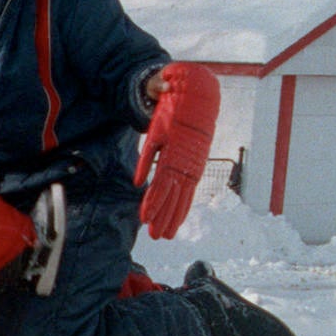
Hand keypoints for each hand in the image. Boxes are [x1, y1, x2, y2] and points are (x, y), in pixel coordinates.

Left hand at [134, 63, 219, 238]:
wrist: (197, 98)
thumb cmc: (172, 114)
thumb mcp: (155, 132)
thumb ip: (146, 158)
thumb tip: (138, 182)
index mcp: (173, 155)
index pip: (161, 185)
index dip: (153, 203)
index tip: (145, 219)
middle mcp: (185, 164)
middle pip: (173, 197)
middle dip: (163, 217)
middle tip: (156, 236)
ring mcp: (193, 166)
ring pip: (183, 197)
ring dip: (174, 217)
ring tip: (167, 235)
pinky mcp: (196, 167)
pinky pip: (189, 191)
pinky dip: (184, 206)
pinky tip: (178, 219)